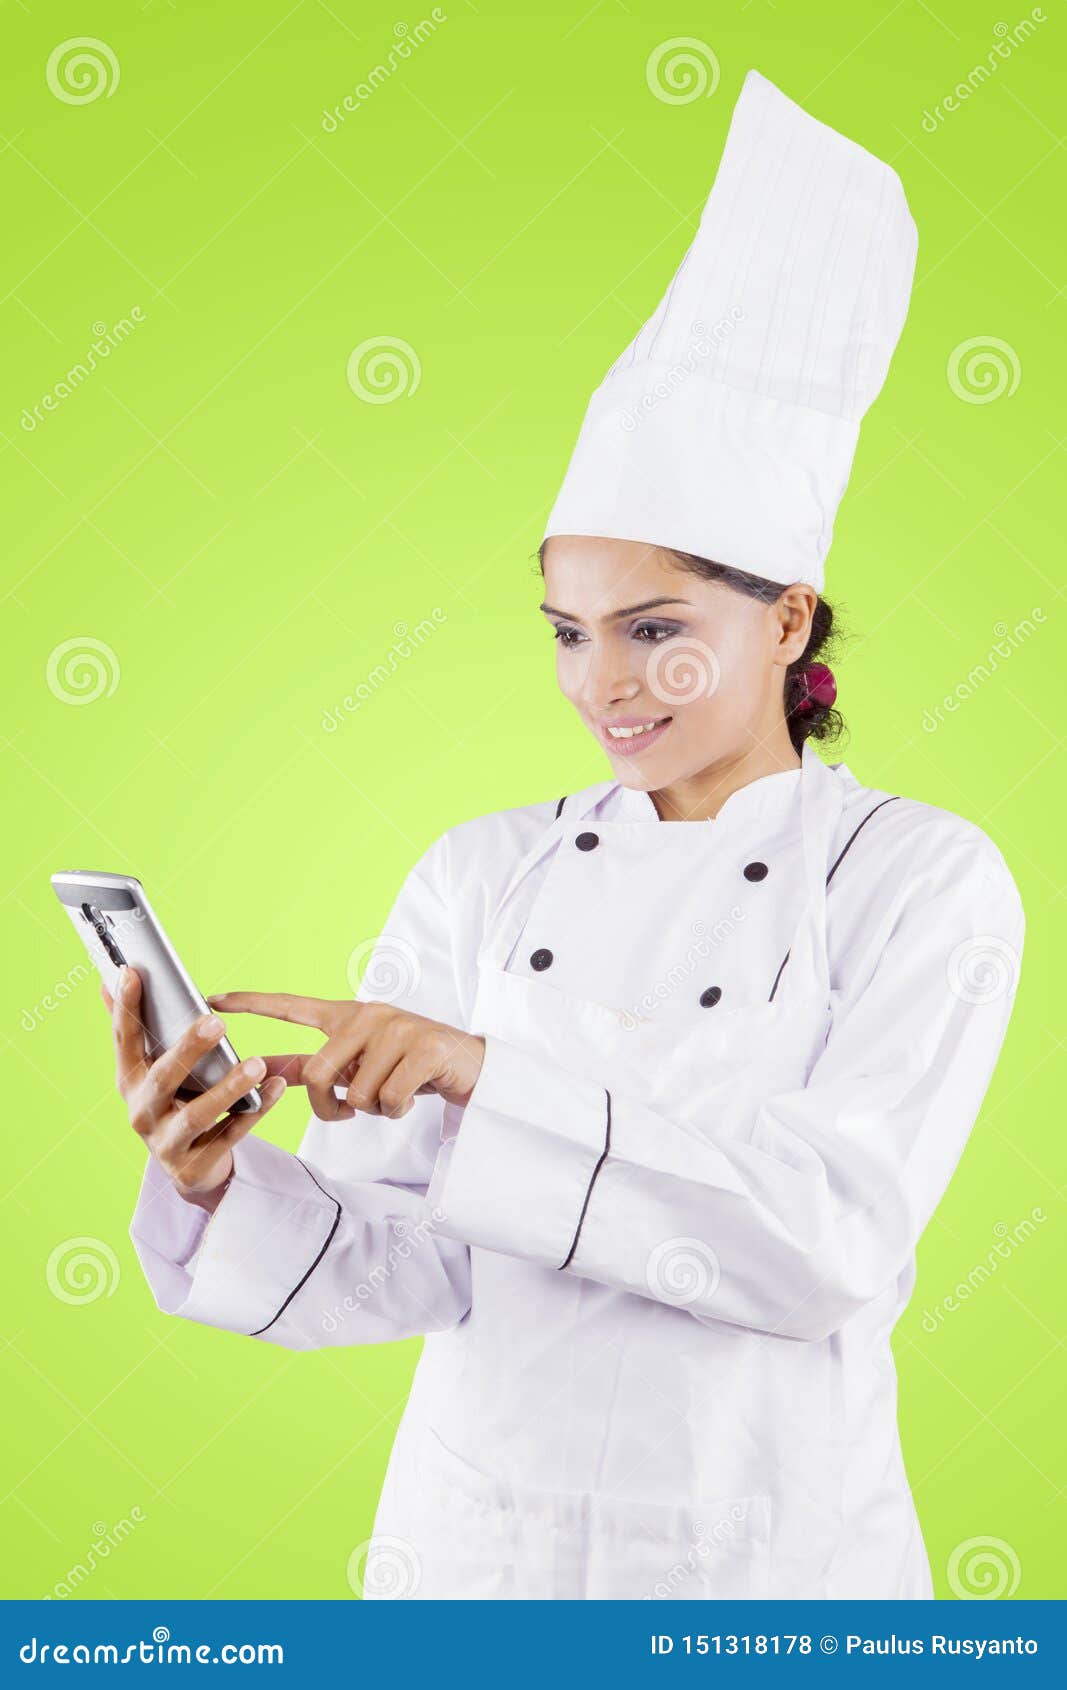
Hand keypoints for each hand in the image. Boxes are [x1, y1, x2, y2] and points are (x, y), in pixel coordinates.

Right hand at [104, 968, 287, 1210]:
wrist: (188, 1167)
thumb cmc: (172, 1103)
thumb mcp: (149, 1071)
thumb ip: (134, 1029)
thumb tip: (110, 979)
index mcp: (129, 1082)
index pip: (124, 1040)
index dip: (126, 1008)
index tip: (133, 972)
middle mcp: (141, 1112)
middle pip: (163, 1078)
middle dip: (188, 1050)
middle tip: (216, 1023)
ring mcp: (165, 1143)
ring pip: (198, 1114)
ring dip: (228, 1088)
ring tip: (257, 1065)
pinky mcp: (194, 1166)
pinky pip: (231, 1134)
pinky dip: (255, 1111)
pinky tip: (274, 1088)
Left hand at [205, 992, 485, 1121]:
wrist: (470, 1065)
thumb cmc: (409, 1066)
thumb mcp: (361, 1061)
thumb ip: (318, 1065)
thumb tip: (267, 1072)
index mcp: (347, 1016)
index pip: (291, 1006)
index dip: (250, 1004)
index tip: (211, 999)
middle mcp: (368, 1016)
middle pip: (319, 1072)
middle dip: (330, 1107)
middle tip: (350, 1111)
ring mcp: (397, 1029)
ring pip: (355, 1093)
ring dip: (372, 1109)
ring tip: (392, 1095)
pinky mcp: (423, 1048)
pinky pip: (388, 1099)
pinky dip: (396, 1111)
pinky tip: (412, 1096)